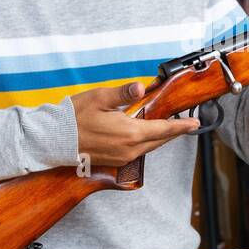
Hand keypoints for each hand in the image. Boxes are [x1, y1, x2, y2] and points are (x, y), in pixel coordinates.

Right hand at [70, 81, 199, 166]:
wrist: (53, 139)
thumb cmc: (74, 117)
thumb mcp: (100, 98)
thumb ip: (124, 93)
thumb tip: (141, 88)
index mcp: (129, 133)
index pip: (164, 130)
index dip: (181, 126)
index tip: (195, 123)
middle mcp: (129, 149)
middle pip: (159, 140)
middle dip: (173, 132)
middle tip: (185, 124)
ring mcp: (122, 158)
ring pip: (149, 147)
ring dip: (159, 137)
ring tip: (168, 127)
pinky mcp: (114, 161)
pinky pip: (138, 152)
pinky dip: (146, 142)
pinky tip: (144, 134)